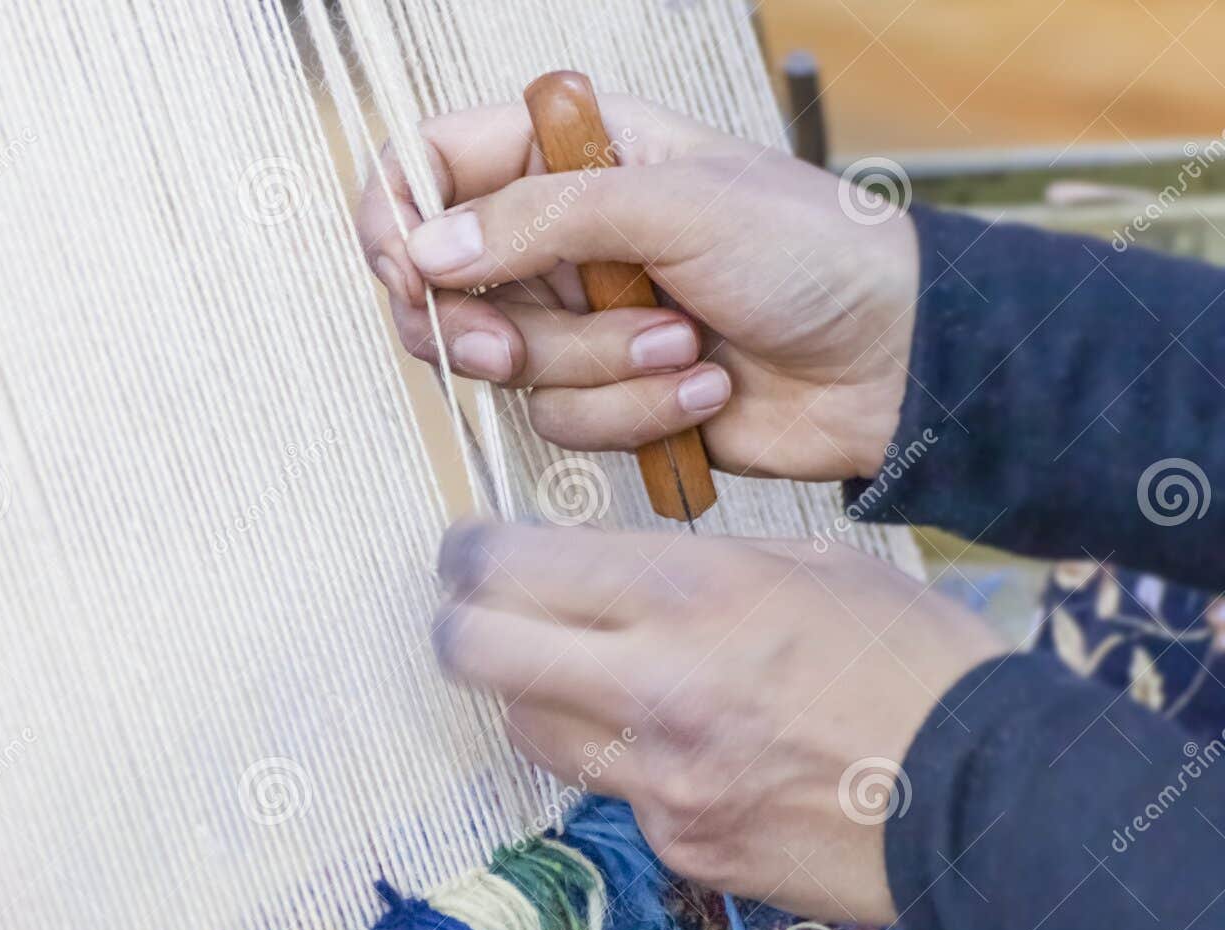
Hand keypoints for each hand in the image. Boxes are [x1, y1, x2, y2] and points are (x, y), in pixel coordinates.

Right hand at [358, 96, 918, 482]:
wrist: (886, 359)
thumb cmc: (809, 251)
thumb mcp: (675, 206)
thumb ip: (539, 218)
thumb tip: (424, 249)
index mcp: (572, 152)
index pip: (434, 163)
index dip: (398, 216)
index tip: (408, 269)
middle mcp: (560, 235)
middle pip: (443, 285)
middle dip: (484, 327)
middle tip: (511, 345)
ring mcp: (579, 318)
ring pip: (507, 366)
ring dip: (595, 367)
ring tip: (683, 342)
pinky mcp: (605, 393)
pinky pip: (564, 420)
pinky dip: (632, 411)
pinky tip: (701, 389)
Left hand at [433, 521, 1005, 923]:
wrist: (993, 800)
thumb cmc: (915, 661)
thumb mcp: (810, 565)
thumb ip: (692, 565)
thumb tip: (606, 568)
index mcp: (692, 593)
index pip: (507, 566)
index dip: (468, 552)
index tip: (469, 549)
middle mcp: (654, 686)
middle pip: (473, 651)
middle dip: (460, 621)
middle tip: (479, 608)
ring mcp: (658, 780)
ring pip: (525, 727)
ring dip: (534, 692)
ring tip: (587, 673)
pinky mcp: (678, 846)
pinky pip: (607, 793)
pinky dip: (619, 762)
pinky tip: (682, 747)